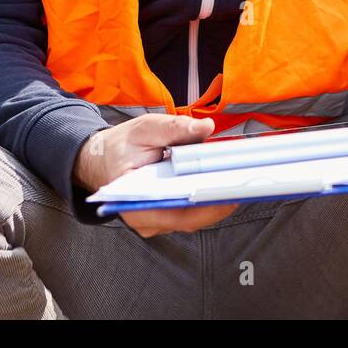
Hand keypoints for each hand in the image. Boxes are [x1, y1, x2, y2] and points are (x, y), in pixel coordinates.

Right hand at [74, 114, 238, 237]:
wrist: (100, 159)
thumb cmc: (119, 147)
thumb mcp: (143, 129)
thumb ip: (174, 128)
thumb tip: (205, 128)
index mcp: (136, 203)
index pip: (179, 214)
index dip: (208, 206)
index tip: (231, 191)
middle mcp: (148, 218)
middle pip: (193, 217)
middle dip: (220, 200)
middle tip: (247, 181)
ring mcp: (158, 218)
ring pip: (195, 215)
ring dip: (217, 198)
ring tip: (241, 179)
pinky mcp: (166, 211)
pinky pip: (191, 208)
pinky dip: (208, 195)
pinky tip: (224, 180)